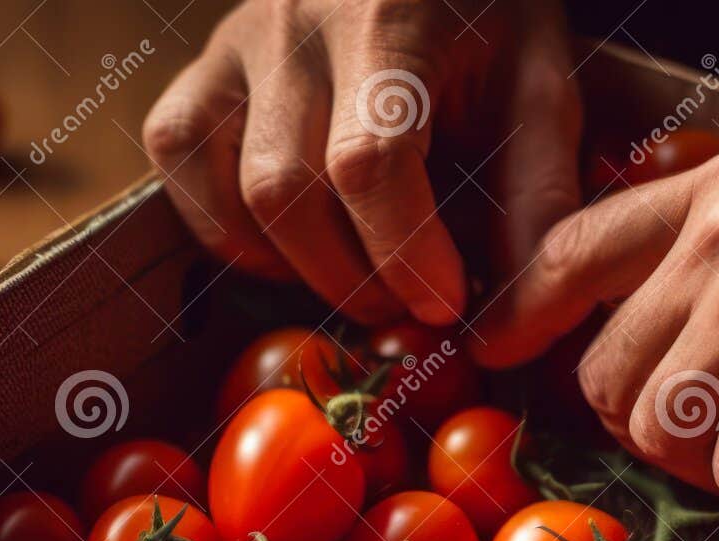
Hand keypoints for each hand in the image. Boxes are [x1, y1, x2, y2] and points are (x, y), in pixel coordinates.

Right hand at [144, 0, 579, 325]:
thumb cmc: (492, 22)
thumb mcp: (541, 93)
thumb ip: (536, 204)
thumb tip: (510, 332)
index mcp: (388, 19)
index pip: (368, 163)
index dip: (404, 254)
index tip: (446, 303)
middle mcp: (293, 25)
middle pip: (286, 192)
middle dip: (351, 277)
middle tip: (407, 302)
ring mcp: (235, 42)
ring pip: (227, 188)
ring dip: (293, 266)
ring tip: (359, 275)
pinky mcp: (204, 63)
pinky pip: (177, 157)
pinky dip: (226, 226)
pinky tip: (291, 242)